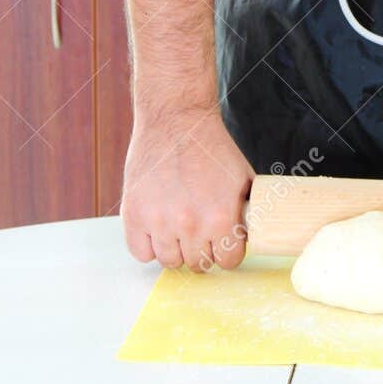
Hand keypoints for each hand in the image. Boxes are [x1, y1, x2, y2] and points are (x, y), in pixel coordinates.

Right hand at [121, 104, 254, 273]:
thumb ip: (246, 211)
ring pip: (170, 261)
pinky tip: (157, 225)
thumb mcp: (242, 177)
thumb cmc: (210, 146)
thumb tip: (250, 235)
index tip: (222, 241)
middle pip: (198, 264)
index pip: (228, 262)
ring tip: (178, 225)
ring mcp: (158, 221)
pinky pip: (141, 253)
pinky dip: (149, 244)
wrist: (176, 119)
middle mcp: (189, 224)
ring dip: (176, 247)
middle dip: (203, 249)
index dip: (228, 251)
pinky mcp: (133, 215)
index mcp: (220, 217)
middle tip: (200, 229)